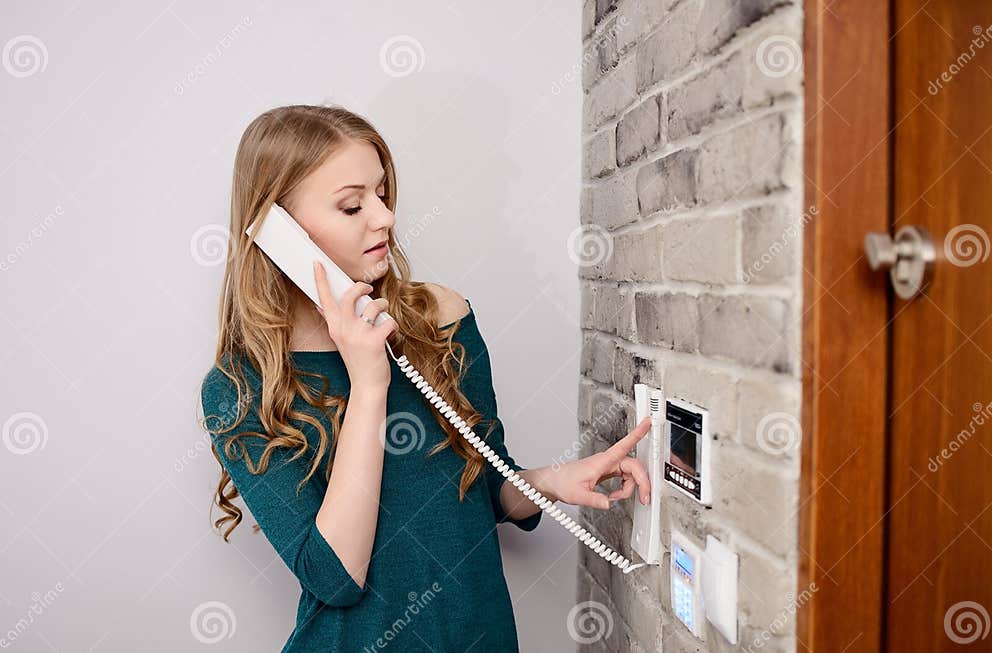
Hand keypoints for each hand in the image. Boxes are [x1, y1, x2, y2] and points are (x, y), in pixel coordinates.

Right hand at [312, 261, 397, 388]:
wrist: (367, 385)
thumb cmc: (358, 361)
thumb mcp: (340, 340)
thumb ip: (333, 322)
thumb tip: (320, 306)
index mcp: (334, 327)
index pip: (325, 299)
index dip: (321, 280)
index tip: (318, 264)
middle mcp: (343, 329)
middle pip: (350, 295)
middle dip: (362, 287)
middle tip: (368, 289)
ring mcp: (358, 335)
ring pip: (374, 305)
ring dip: (383, 306)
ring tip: (384, 314)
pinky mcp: (374, 341)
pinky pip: (389, 321)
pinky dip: (393, 324)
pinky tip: (391, 332)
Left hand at [550, 416, 652, 509]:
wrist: (555, 481)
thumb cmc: (563, 482)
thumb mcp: (577, 495)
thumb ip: (594, 500)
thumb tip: (608, 504)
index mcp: (602, 461)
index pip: (624, 445)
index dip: (637, 433)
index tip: (647, 422)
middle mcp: (608, 461)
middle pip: (634, 466)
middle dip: (642, 482)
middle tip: (644, 497)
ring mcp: (609, 466)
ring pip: (631, 474)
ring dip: (630, 488)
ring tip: (615, 498)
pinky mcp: (608, 471)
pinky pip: (625, 478)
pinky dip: (624, 488)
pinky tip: (614, 495)